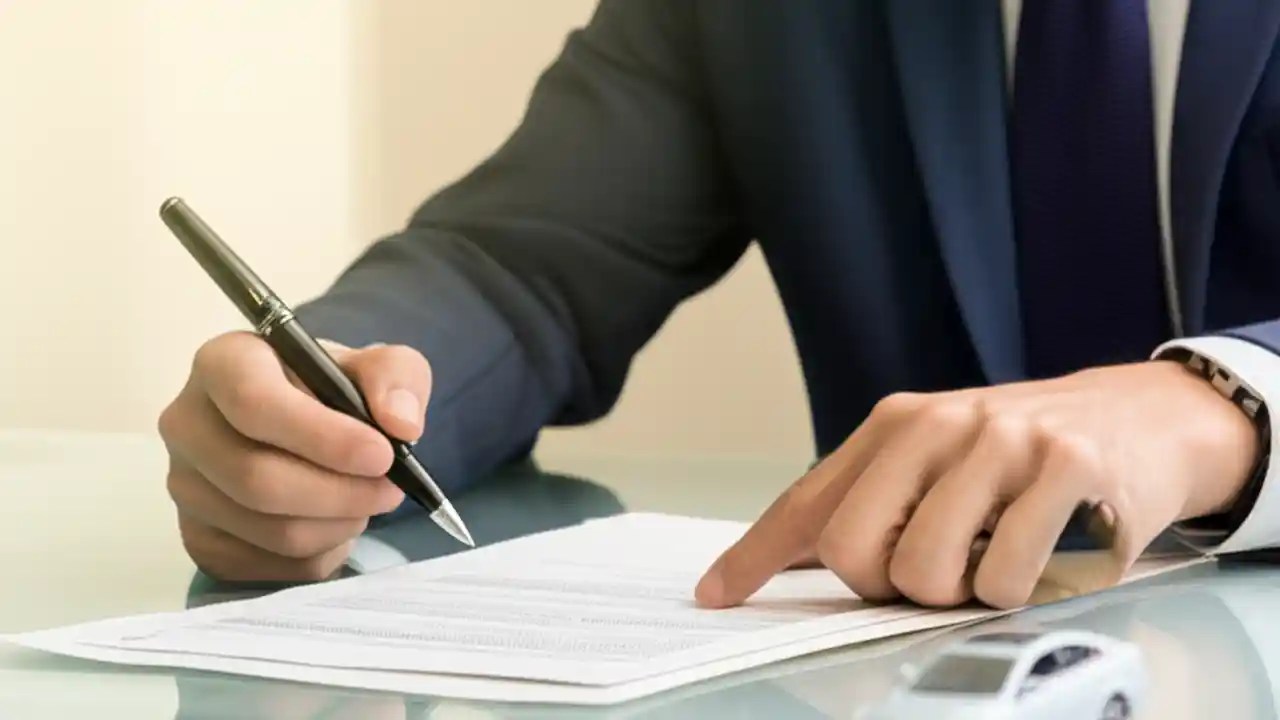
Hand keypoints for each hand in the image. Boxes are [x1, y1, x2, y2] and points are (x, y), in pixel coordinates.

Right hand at [159, 332, 431, 581]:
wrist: (305, 433)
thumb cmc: (335, 392)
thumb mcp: (377, 366)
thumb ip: (396, 377)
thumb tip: (401, 423)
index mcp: (222, 364)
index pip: (254, 403)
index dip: (324, 437)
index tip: (381, 455)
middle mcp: (187, 425)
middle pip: (258, 479)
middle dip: (342, 493)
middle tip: (390, 490)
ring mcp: (185, 488)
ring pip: (270, 530)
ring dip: (338, 525)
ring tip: (364, 502)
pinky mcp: (199, 540)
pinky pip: (270, 566)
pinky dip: (320, 554)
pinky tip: (334, 523)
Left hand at [696, 361, 1257, 608]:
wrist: (1139, 418)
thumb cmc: (1022, 453)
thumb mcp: (940, 459)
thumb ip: (874, 500)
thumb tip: (796, 563)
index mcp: (896, 423)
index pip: (808, 501)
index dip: (756, 556)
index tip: (718, 594)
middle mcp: (940, 424)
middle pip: (852, 548)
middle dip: (881, 585)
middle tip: (929, 572)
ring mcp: (1003, 444)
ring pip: (924, 571)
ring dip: (956, 591)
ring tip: (990, 557)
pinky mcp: (1066, 472)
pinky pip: (1004, 579)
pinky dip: (1015, 591)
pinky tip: (1040, 553)